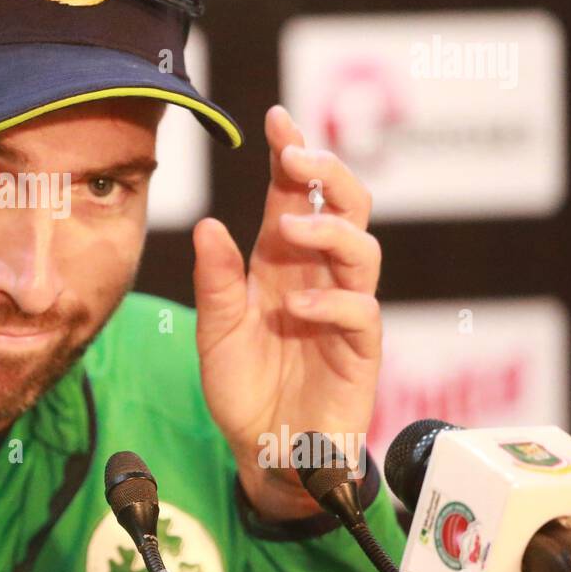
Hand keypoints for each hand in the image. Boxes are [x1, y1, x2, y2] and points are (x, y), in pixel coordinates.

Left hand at [193, 105, 381, 520]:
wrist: (265, 452)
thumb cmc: (243, 386)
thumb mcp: (215, 331)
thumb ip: (215, 281)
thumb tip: (208, 224)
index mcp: (281, 261)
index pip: (293, 195)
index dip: (290, 155)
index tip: (278, 119)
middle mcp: (318, 275)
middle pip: (345, 205)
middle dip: (326, 172)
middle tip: (296, 156)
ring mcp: (344, 308)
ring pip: (363, 247)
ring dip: (329, 230)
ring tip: (291, 230)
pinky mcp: (360, 350)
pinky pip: (362, 312)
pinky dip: (332, 301)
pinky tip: (298, 304)